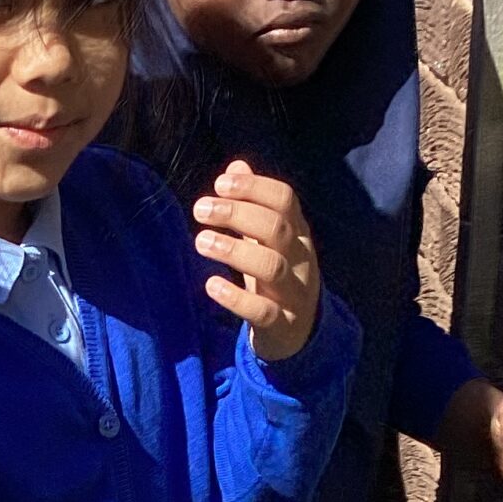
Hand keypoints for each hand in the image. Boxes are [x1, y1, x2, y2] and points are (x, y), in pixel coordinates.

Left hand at [193, 164, 322, 360]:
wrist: (298, 335)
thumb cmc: (275, 280)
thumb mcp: (268, 241)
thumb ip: (253, 205)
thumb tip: (235, 166)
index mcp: (298, 234)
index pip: (284, 200)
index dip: (254, 187)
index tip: (220, 184)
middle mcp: (302, 259)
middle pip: (277, 228)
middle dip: (238, 213)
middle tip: (201, 209)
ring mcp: (295, 293)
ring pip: (272, 266)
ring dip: (234, 250)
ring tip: (201, 241)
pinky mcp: (283, 325)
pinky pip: (263, 311)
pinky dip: (236, 298)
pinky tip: (211, 285)